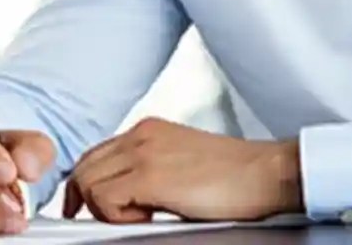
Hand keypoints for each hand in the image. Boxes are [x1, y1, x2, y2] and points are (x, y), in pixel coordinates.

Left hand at [63, 117, 302, 223]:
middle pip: (84, 166)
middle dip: (87, 199)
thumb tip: (123, 195)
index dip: (86, 186)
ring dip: (105, 208)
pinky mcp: (151, 176)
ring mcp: (144, 153)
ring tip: (140, 218)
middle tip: (110, 221)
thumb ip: (148, 169)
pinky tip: (148, 219)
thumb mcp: (181, 161)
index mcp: (148, 130)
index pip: (96, 155)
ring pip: (88, 181)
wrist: (267, 173)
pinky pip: (105, 198)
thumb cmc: (235, 176)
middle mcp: (141, 135)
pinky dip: (117, 216)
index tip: (86, 208)